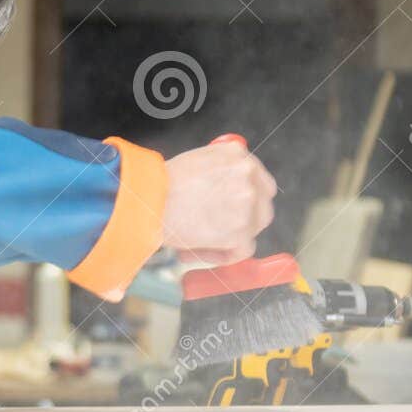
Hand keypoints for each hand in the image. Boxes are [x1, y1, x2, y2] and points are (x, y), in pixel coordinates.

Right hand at [162, 138, 276, 263]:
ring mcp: (248, 204)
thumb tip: (228, 189)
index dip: (249, 197)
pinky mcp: (241, 231)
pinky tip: (200, 251)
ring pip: (253, 228)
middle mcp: (248, 176)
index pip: (260, 181)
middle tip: (220, 226)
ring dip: (231, 238)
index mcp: (238, 155)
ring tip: (201, 240)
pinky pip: (243, 250)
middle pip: (263, 205)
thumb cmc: (161, 183)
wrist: (148, 200)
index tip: (236, 208)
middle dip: (245, 218)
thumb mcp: (197, 161)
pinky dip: (224, 256)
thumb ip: (221, 171)